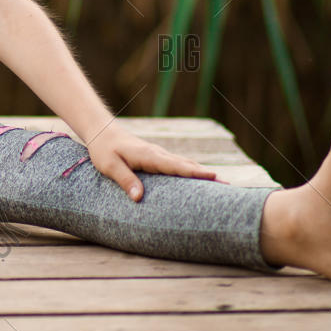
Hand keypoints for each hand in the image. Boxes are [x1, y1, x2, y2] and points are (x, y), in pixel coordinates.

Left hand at [84, 122, 223, 202]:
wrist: (102, 132)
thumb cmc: (104, 150)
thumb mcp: (109, 166)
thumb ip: (125, 180)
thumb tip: (139, 198)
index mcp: (149, 156)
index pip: (176, 166)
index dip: (195, 173)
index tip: (213, 177)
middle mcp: (158, 154)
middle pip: (187, 165)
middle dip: (208, 175)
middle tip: (228, 187)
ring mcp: (160, 155)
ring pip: (186, 164)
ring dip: (203, 173)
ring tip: (222, 186)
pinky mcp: (158, 158)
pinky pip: (179, 166)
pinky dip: (193, 171)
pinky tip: (201, 180)